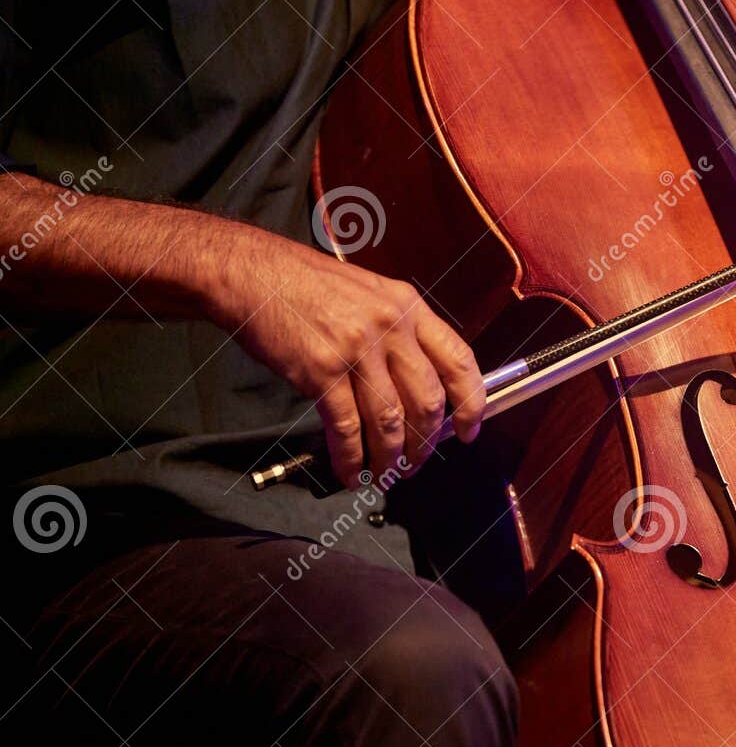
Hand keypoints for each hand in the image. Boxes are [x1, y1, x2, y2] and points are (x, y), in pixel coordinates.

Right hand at [210, 227, 485, 488]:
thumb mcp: (371, 294)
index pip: (459, 361)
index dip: (472, 403)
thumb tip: (419, 386)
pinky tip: (351, 472)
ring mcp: (356, 349)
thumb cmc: (307, 284)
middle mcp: (390, 327)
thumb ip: (401, 332)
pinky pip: (347, 428)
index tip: (470, 430)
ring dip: (392, 457)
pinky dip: (351, 458)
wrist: (252, 273)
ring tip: (387, 473)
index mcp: (409, 307)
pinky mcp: (321, 370)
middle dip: (427, 443)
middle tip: (416, 463)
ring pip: (391, 421)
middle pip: (428, 401)